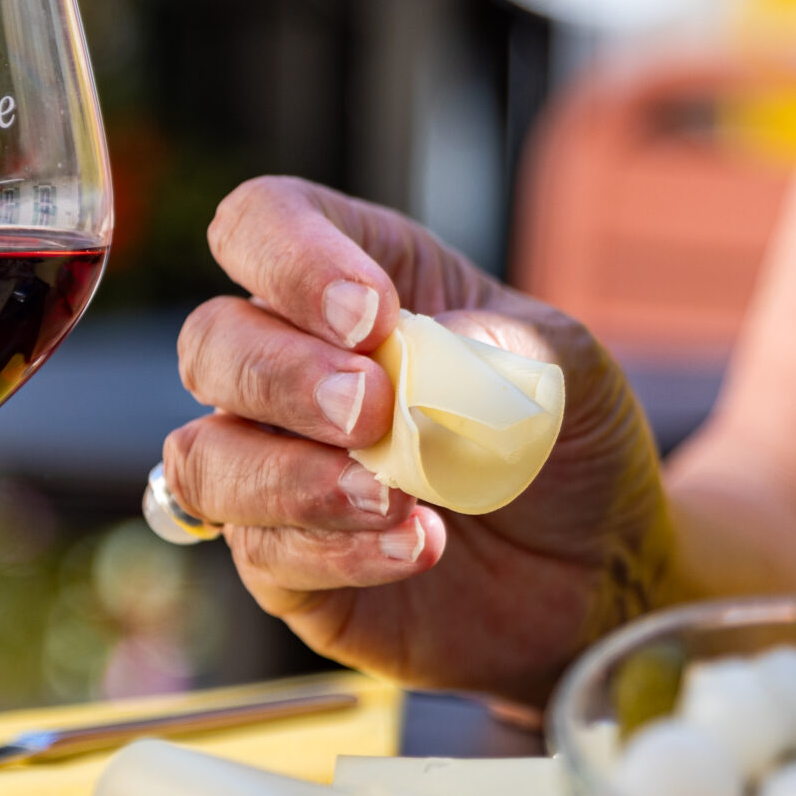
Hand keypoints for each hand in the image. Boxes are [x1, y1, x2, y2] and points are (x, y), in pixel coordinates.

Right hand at [164, 177, 668, 704]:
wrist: (592, 570)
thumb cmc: (562, 442)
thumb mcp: (565, 369)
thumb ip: (496, 342)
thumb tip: (419, 351)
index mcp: (354, 281)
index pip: (261, 225)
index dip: (291, 259)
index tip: (369, 316)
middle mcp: (291, 365)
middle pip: (211, 340)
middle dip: (283, 375)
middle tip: (371, 411)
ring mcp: (274, 466)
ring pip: (202, 458)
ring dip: (288, 476)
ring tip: (391, 496)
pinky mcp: (283, 561)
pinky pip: (262, 551)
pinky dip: (338, 550)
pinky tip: (422, 546)